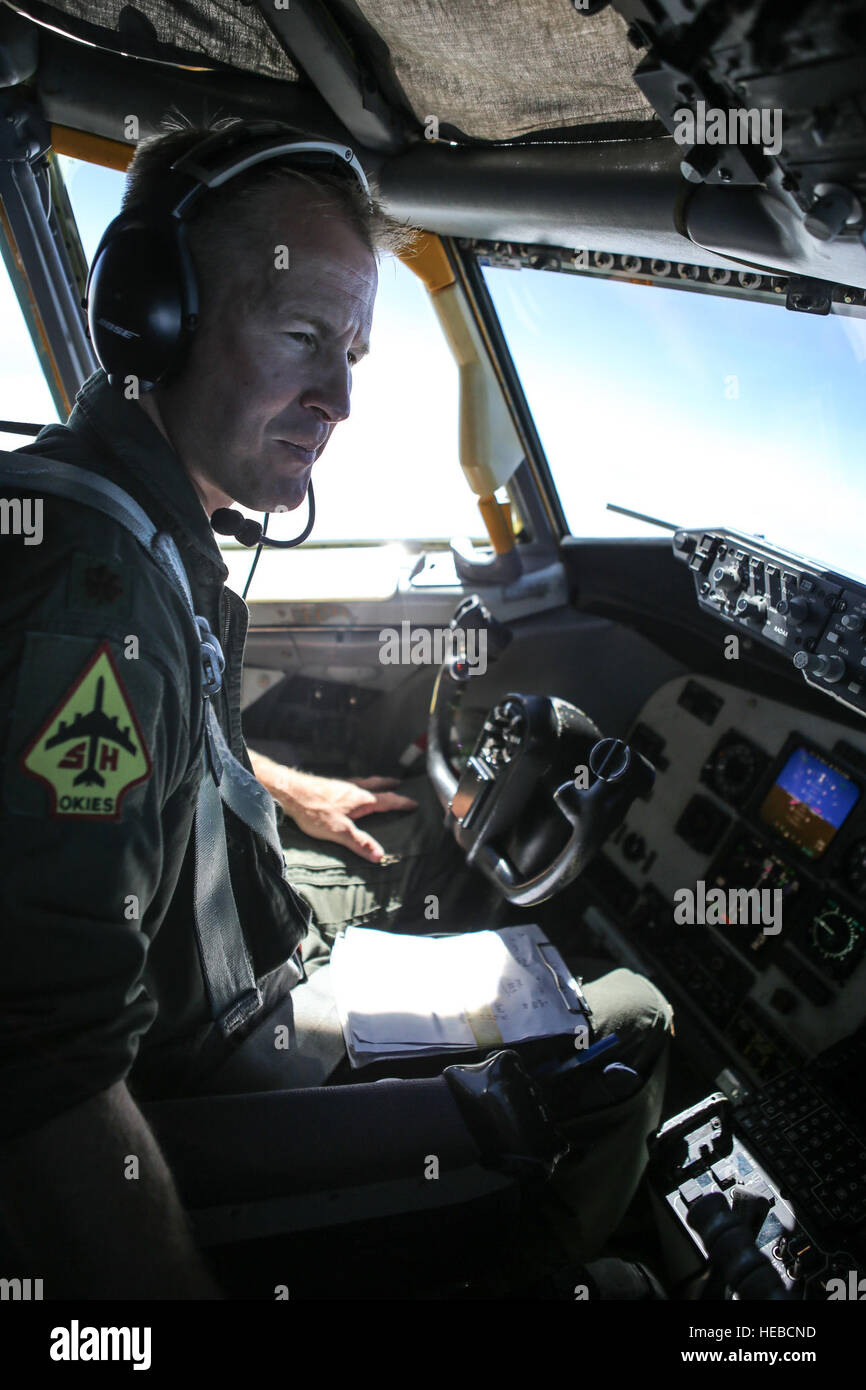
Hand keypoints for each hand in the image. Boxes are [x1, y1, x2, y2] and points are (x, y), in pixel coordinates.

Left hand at [248, 751, 417, 862]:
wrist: (289, 791)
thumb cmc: (313, 811)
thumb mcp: (339, 831)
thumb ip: (359, 843)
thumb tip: (380, 855)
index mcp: (361, 799)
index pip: (387, 800)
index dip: (402, 802)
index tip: (414, 803)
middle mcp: (353, 789)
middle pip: (376, 784)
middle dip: (389, 784)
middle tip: (399, 782)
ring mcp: (340, 785)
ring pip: (362, 782)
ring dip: (373, 783)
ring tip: (377, 785)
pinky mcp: (328, 786)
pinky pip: (349, 784)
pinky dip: (357, 785)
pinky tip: (348, 790)